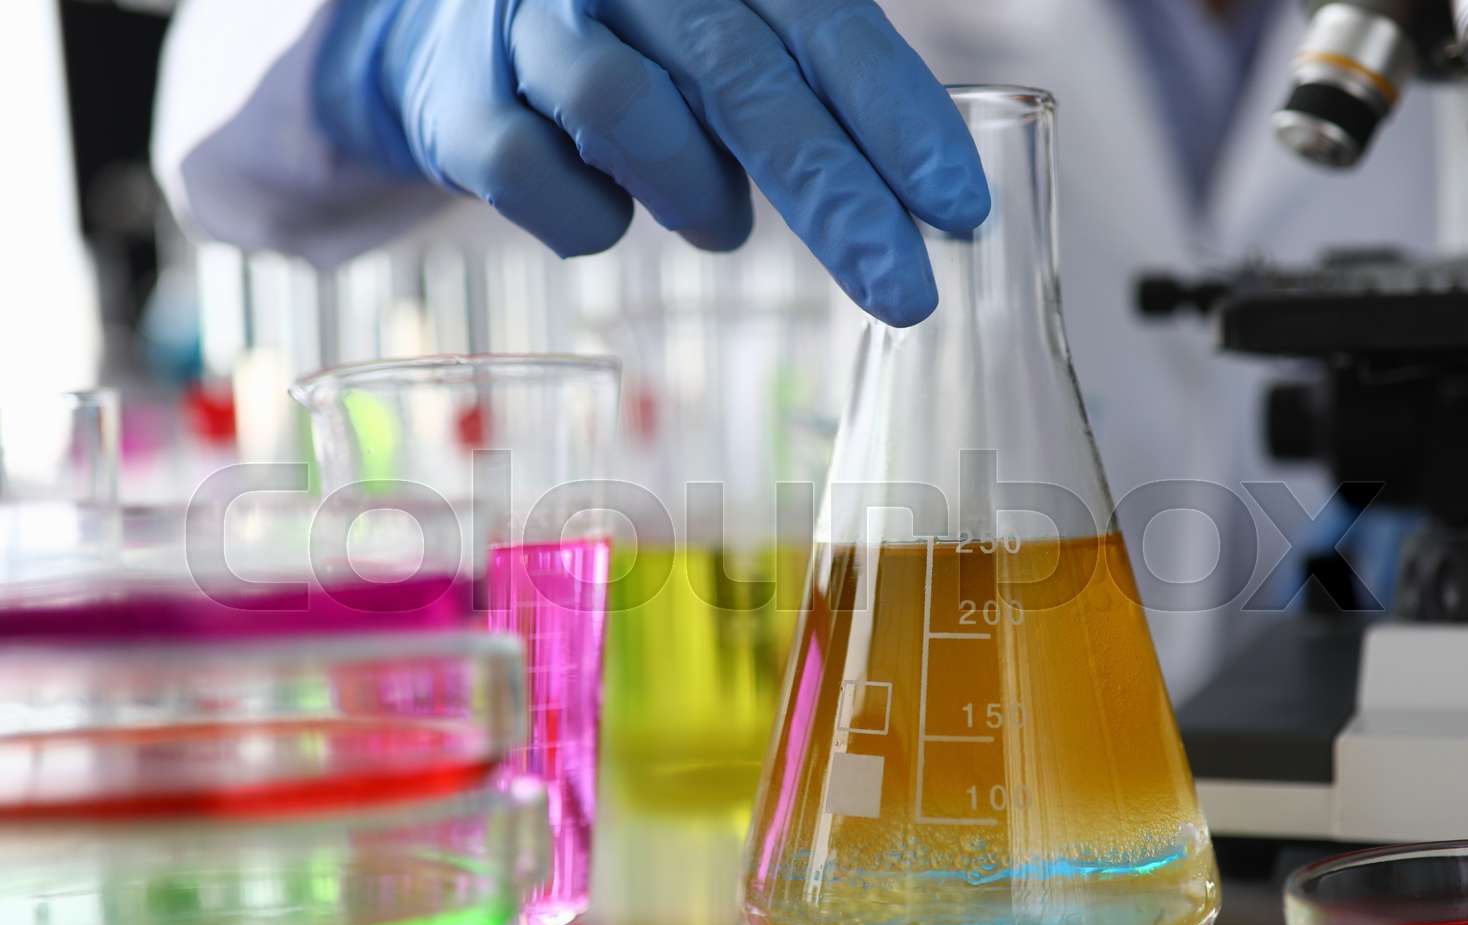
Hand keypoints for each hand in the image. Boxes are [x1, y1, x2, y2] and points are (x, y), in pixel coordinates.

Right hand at [315, 0, 988, 325]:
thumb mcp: (725, 34)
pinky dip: (591, 220)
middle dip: (837, 200)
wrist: (448, 35)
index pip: (825, 24)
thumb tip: (924, 203)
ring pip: (630, 115)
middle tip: (904, 294)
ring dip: (697, 198)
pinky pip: (537, 180)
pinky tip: (607, 207)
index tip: (958, 212)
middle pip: (743, 79)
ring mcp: (529, 25)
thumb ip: (808, 85)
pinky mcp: (459, 101)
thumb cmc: (632, 41)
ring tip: (722, 225)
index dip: (898, 118)